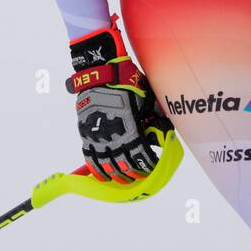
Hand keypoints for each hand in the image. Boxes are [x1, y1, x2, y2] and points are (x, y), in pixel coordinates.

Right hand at [67, 14, 172, 182]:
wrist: (100, 71)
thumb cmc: (127, 82)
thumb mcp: (146, 97)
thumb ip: (155, 116)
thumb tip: (165, 132)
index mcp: (130, 129)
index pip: (141, 157)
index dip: (148, 166)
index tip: (153, 167)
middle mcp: (112, 136)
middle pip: (124, 166)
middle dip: (133, 174)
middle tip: (140, 175)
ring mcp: (96, 136)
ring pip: (106, 166)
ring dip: (115, 176)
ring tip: (122, 179)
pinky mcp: (84, 132)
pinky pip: (89, 157)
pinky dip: (95, 170)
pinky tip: (102, 176)